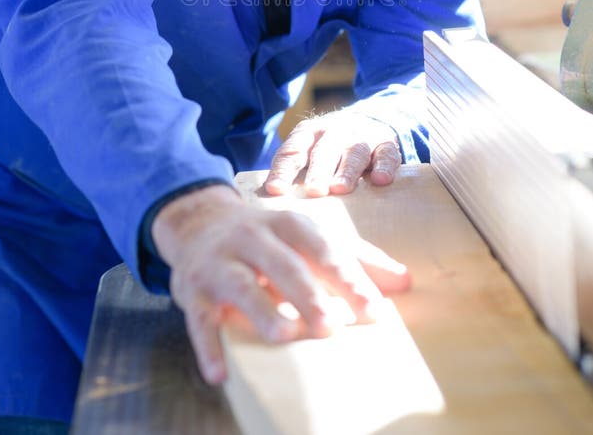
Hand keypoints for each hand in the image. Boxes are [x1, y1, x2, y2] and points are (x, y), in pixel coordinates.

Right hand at [152, 184, 409, 384]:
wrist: (198, 222)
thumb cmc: (268, 237)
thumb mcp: (307, 237)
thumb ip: (354, 257)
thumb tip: (405, 282)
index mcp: (287, 223)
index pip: (321, 246)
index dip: (347, 275)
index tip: (374, 309)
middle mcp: (252, 236)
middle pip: (283, 263)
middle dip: (307, 292)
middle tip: (332, 326)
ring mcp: (220, 262)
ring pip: (241, 284)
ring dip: (262, 310)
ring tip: (284, 336)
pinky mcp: (192, 289)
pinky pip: (198, 318)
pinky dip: (208, 347)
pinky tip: (219, 375)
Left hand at [264, 110, 401, 196]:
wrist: (368, 121)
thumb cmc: (329, 150)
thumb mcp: (309, 152)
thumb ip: (294, 174)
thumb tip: (273, 211)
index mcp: (309, 133)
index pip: (293, 150)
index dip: (283, 170)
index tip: (275, 190)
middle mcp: (335, 130)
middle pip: (324, 149)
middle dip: (318, 170)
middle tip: (314, 191)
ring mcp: (362, 136)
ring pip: (354, 151)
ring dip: (348, 170)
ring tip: (341, 189)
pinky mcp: (386, 143)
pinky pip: (387, 153)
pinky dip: (384, 165)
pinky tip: (380, 180)